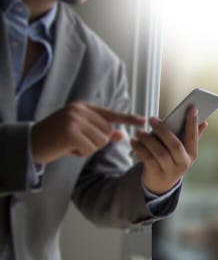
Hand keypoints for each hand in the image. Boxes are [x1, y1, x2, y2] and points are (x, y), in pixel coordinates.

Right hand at [30, 101, 145, 163]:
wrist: (31, 143)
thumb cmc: (56, 138)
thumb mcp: (79, 132)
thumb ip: (99, 131)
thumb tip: (121, 135)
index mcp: (82, 107)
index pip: (110, 113)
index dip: (128, 118)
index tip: (144, 121)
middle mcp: (79, 110)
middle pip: (107, 132)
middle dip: (96, 142)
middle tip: (76, 142)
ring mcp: (75, 119)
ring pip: (100, 141)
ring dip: (88, 149)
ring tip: (71, 144)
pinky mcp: (71, 131)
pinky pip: (90, 148)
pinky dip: (81, 153)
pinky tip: (68, 149)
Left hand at [130, 107, 207, 194]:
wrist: (161, 184)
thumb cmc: (172, 160)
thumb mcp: (183, 151)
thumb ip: (192, 136)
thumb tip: (204, 122)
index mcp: (192, 155)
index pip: (193, 137)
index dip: (192, 122)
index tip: (191, 108)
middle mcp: (183, 163)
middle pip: (175, 145)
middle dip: (164, 131)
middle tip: (152, 119)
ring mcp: (170, 170)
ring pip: (159, 152)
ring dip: (148, 140)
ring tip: (139, 131)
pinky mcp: (156, 174)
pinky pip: (147, 159)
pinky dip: (139, 149)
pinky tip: (133, 141)